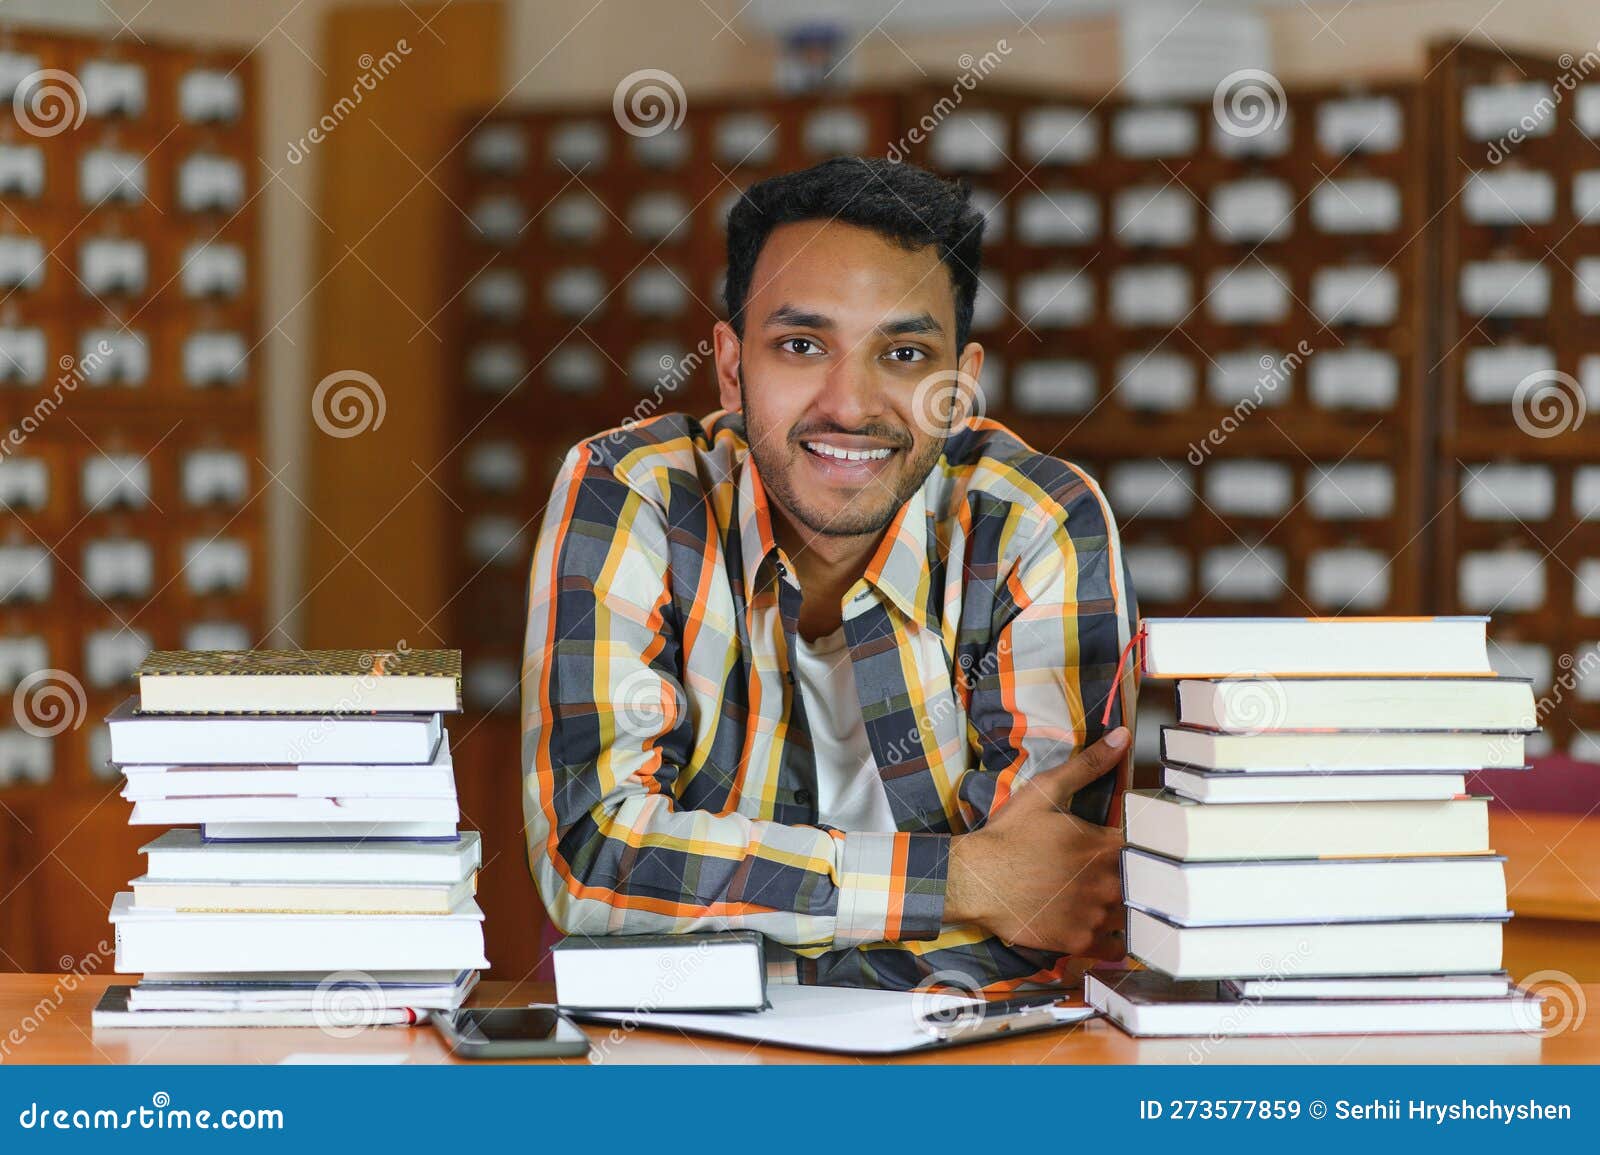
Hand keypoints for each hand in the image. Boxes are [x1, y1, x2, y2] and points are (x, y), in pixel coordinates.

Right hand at [943, 728, 1128, 957]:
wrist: (976, 878)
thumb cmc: (1009, 835)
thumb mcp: (1045, 792)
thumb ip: (1087, 766)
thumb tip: (1121, 736)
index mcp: (1106, 846)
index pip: (1147, 847)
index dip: (1143, 847)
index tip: (1134, 847)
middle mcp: (1109, 883)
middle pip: (1145, 884)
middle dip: (1138, 878)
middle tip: (1124, 875)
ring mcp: (1096, 915)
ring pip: (1133, 916)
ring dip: (1129, 908)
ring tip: (1115, 901)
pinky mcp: (1081, 941)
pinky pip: (1117, 947)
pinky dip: (1117, 939)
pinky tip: (1105, 928)